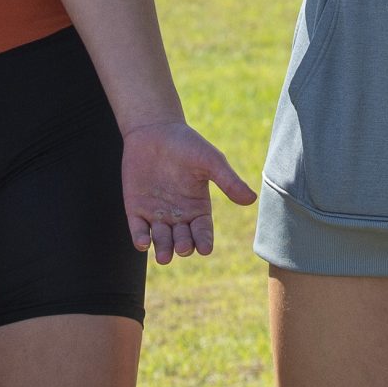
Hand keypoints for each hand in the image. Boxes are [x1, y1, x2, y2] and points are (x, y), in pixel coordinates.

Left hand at [120, 119, 257, 265]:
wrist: (154, 130)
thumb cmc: (187, 144)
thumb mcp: (210, 161)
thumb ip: (228, 180)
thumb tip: (251, 199)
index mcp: (198, 207)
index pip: (203, 231)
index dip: (204, 241)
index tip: (205, 248)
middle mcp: (178, 216)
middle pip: (183, 240)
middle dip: (184, 246)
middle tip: (184, 246)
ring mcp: (156, 214)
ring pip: (161, 241)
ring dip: (163, 250)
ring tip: (165, 256)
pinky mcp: (136, 210)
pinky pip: (138, 230)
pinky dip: (141, 240)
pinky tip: (144, 242)